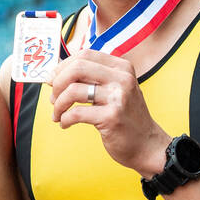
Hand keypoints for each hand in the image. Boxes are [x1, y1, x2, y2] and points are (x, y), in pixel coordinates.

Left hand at [50, 50, 170, 175]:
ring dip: (58, 104)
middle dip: (57, 83)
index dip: (62, 66)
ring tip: (57, 114)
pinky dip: (64, 119)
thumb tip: (55, 72)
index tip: (52, 80)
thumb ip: (92, 78)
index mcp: (121, 67)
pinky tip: (65, 123)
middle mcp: (122, 78)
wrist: (147, 144)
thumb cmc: (125, 116)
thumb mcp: (114, 89)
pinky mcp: (112, 117)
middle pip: (77, 68)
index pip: (84, 55)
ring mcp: (118, 97)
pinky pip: (76, 113)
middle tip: (52, 98)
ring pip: (73, 90)